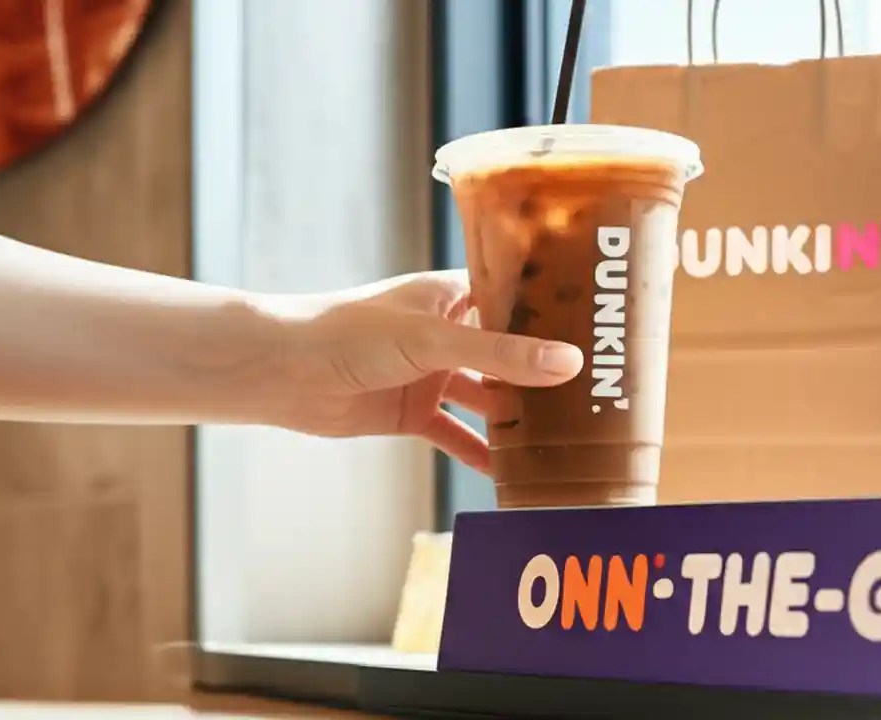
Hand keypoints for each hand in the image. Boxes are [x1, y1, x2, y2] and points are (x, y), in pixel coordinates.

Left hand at [263, 270, 581, 472]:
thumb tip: (567, 364)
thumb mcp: (432, 340)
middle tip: (597, 389)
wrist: (280, 372)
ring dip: (516, 416)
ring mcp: (429, 374)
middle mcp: (445, 332)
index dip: (553, 312)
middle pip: (506, 352)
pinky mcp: (411, 412)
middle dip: (543, 372)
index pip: (514, 297)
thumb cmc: (347, 333)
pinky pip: (456, 434)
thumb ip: (500, 355)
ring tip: (565, 434)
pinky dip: (480, 452)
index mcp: (451, 295)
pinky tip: (511, 473)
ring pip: (485, 397)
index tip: (600, 327)